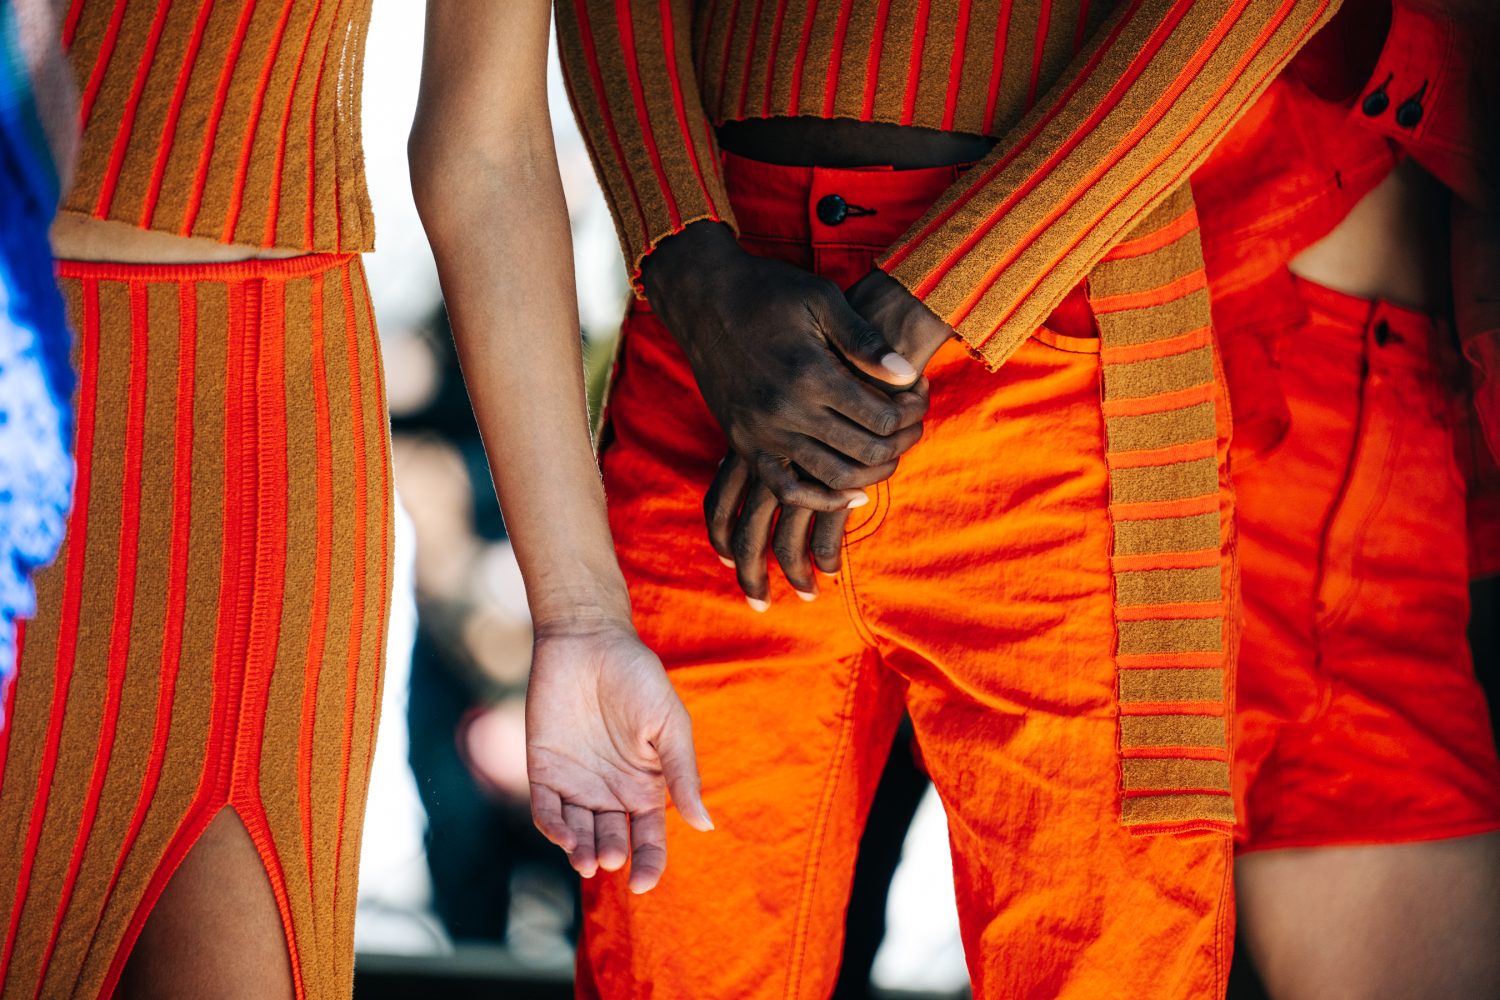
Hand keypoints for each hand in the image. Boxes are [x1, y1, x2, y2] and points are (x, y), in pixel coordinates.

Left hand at [525, 620, 710, 893]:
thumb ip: (682, 774)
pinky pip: (547, 810)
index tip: (645, 883)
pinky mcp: (544, 770)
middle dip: (611, 855)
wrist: (588, 639)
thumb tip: (704, 826)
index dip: (649, 863)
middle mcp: (611, 791)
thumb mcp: (669, 725)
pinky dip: (554, 828)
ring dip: (581, 851)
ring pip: (579, 833)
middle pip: (613, 839)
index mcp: (646, 785)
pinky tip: (563, 837)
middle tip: (610, 857)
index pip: (649, 837)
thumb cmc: (637, 678)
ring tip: (586, 859)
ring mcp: (576, 783)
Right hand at [642, 222, 927, 511]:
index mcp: (811, 373)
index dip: (912, 412)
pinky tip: (851, 493)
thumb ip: (865, 340)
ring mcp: (763, 433)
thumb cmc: (768, 291)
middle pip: (865, 452)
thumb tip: (908, 376)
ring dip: (872, 474)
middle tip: (913, 426)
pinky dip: (822, 500)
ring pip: (834, 478)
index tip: (919, 396)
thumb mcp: (822, 299)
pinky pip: (787, 490)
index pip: (882, 417)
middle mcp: (787, 411)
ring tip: (889, 455)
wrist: (703, 299)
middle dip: (900, 442)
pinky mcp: (744, 443)